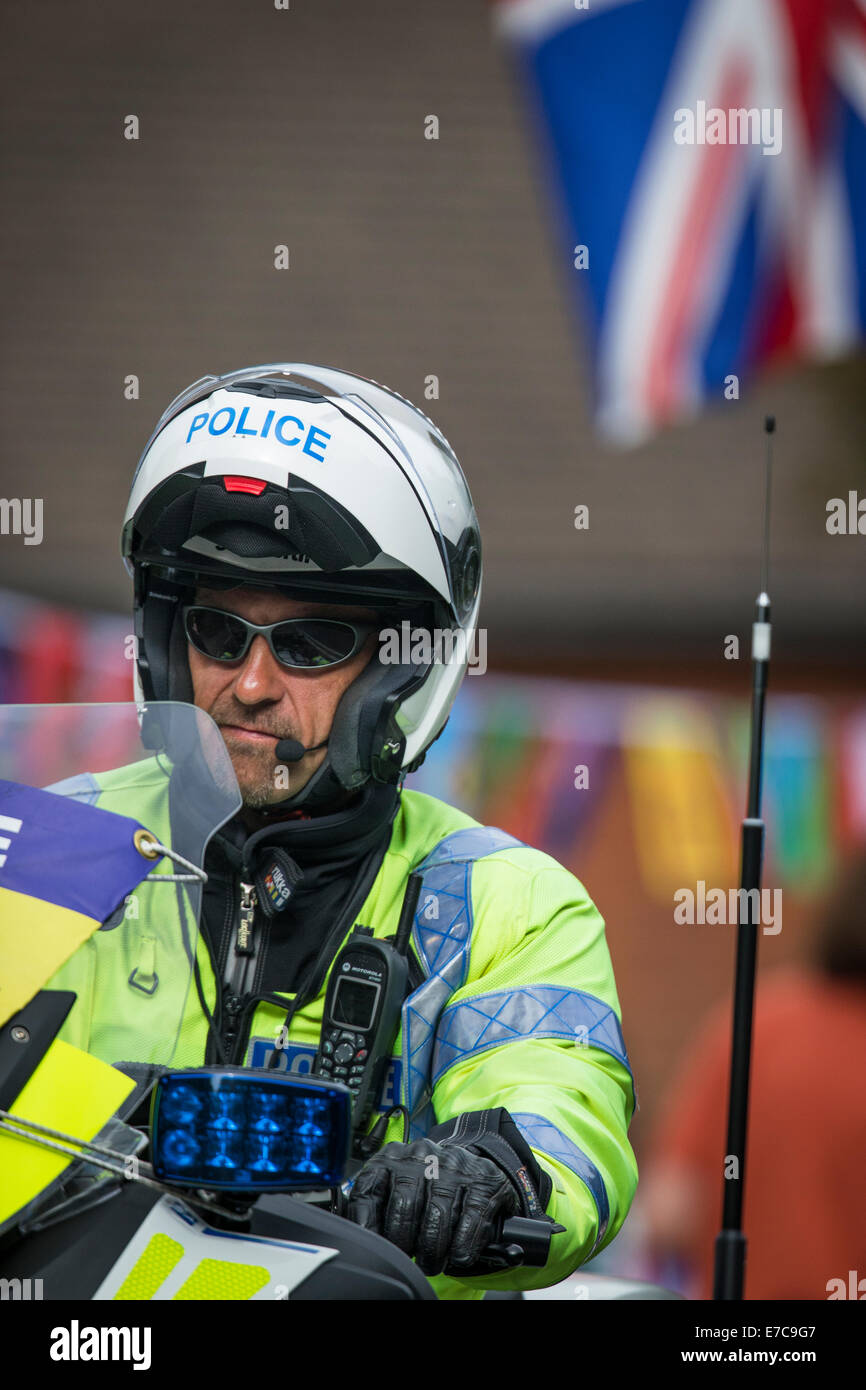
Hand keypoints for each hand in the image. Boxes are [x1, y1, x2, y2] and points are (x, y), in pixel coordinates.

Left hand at [346, 1137, 518, 1276]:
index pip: (369, 1191)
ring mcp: (454, 1165)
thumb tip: (356, 1239)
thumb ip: (372, 1208)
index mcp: (391, 1158)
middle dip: (404, 1244)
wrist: (472, 1166)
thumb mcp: (394, 1189)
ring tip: (432, 1262)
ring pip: (438, 1215)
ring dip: (434, 1250)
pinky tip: (458, 1255)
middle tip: (410, 1261)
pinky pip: (471, 1218)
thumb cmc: (426, 1187)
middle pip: (404, 1205)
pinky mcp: (484, 1180)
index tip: (376, 1251)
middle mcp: (421, 1155)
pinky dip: (463, 1245)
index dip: (369, 1228)